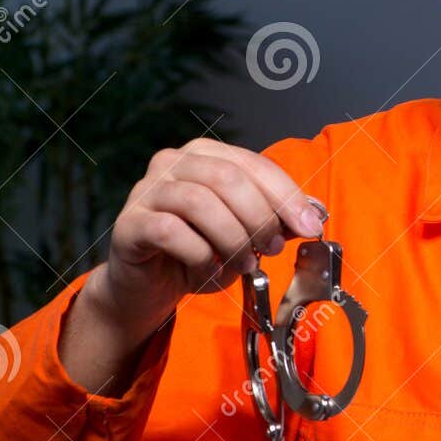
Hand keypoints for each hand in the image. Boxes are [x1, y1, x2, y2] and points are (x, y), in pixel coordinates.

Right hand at [84, 139, 324, 341]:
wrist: (150, 286)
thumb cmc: (199, 252)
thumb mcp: (245, 232)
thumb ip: (274, 218)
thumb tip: (312, 215)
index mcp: (205, 155)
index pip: (255, 165)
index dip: (287, 196)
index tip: (309, 226)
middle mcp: (172, 162)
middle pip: (228, 179)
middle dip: (260, 218)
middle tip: (271, 249)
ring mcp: (146, 190)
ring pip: (200, 203)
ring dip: (232, 241)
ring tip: (243, 265)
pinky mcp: (129, 223)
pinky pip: (171, 232)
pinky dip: (200, 256)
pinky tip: (209, 270)